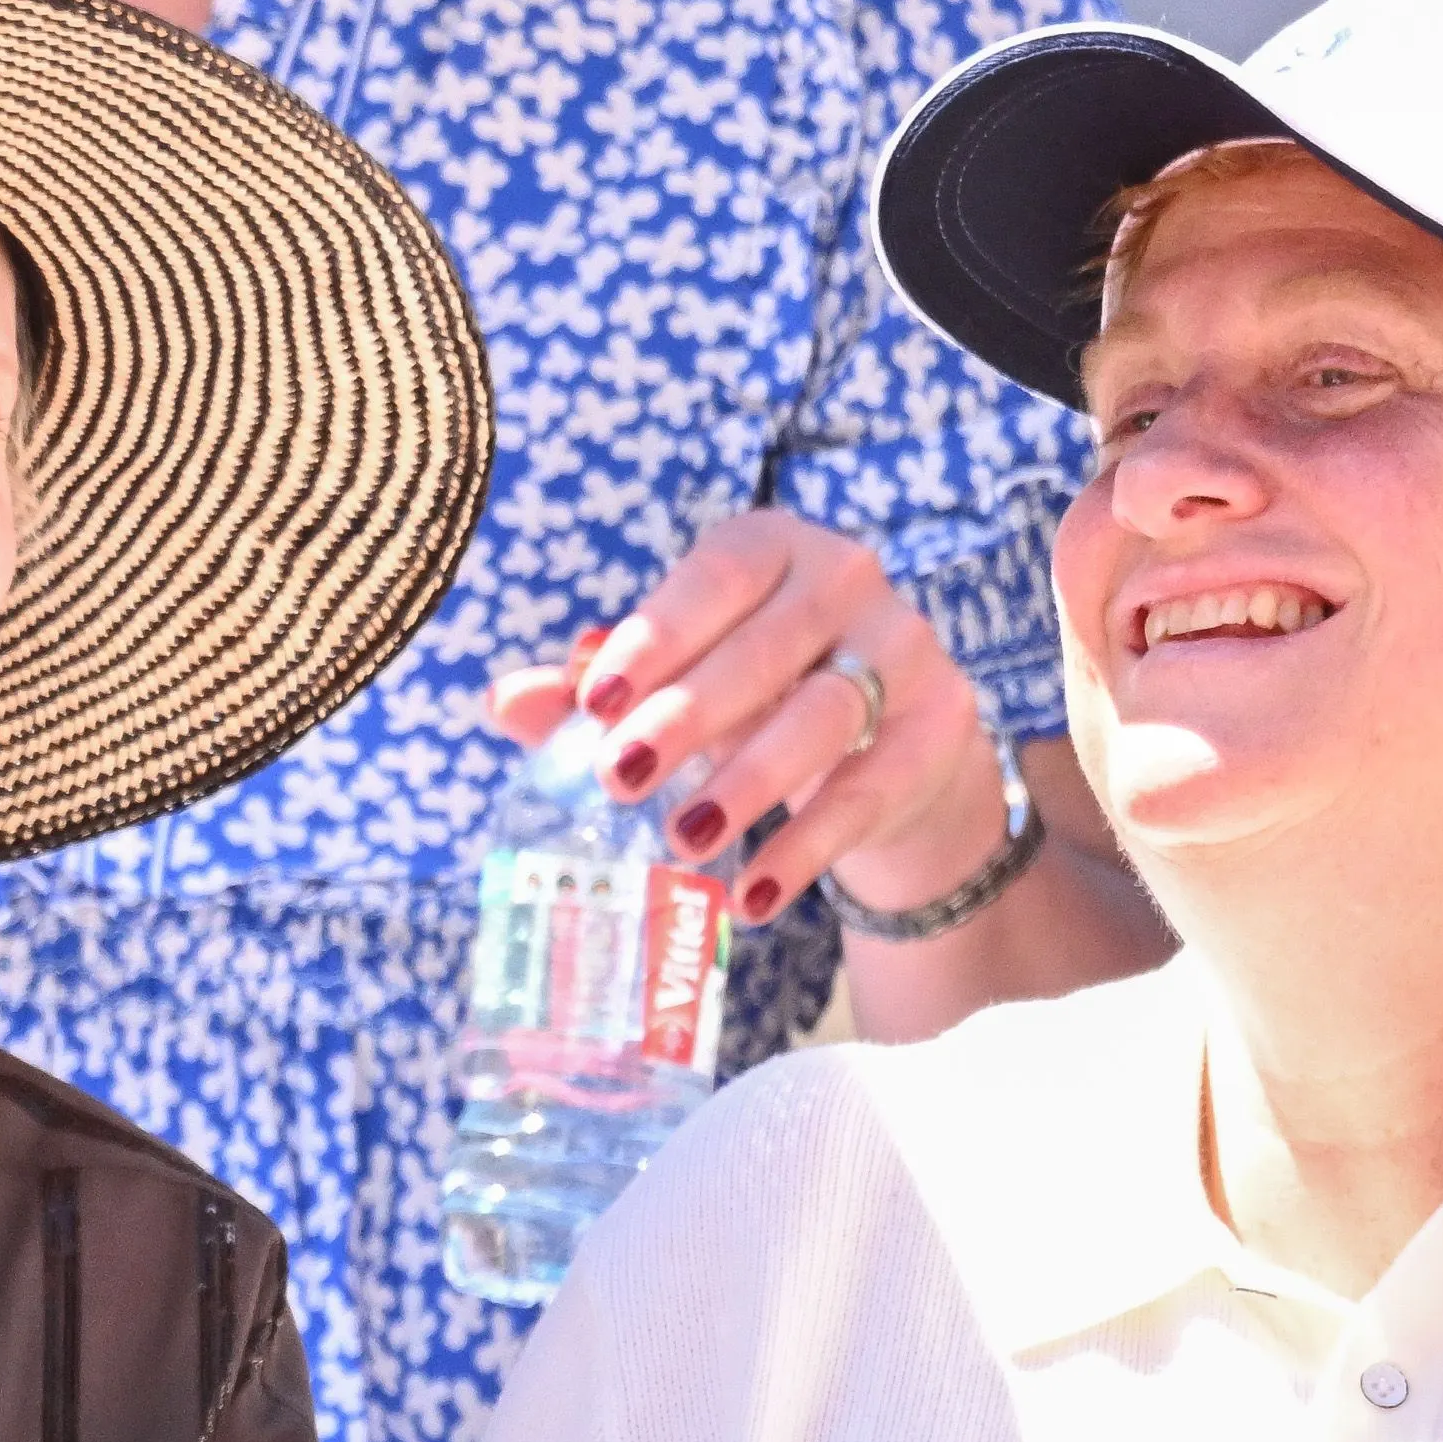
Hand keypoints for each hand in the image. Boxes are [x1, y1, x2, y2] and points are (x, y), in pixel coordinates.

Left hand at [482, 512, 1000, 930]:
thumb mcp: (680, 684)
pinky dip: (806, 846)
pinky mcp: (939, 726)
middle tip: (618, 780)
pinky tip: (754, 894)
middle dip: (686, 718)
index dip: (653, 639)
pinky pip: (867, 791)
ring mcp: (903, 648)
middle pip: (763, 651)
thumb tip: (504, 703)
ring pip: (821, 716)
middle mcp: (845, 578)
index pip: (713, 581)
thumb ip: (596, 691)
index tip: (592, 703)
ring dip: (747, 783)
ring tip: (684, 840)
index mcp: (770, 547)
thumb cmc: (758, 695)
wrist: (892, 742)